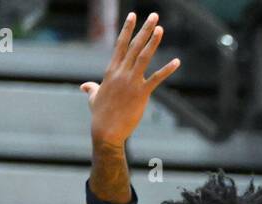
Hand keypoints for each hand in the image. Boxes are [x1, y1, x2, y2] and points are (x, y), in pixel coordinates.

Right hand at [81, 12, 180, 147]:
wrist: (105, 130)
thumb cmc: (99, 115)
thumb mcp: (93, 98)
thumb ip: (91, 89)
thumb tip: (84, 86)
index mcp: (111, 70)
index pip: (121, 44)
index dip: (127, 29)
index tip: (133, 15)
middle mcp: (121, 72)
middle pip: (134, 46)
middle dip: (144, 29)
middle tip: (154, 15)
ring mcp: (131, 82)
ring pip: (144, 56)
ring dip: (153, 41)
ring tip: (161, 28)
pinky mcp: (141, 93)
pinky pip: (157, 79)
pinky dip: (167, 69)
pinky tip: (177, 61)